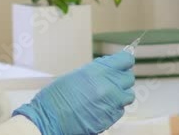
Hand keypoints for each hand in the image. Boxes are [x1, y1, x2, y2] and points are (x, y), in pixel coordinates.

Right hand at [13, 51, 135, 134]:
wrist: (50, 118)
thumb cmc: (57, 96)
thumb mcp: (77, 75)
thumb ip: (97, 71)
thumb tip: (109, 67)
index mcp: (99, 71)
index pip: (125, 60)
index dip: (125, 61)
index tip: (123, 62)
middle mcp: (109, 86)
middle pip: (129, 78)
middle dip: (121, 78)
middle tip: (112, 80)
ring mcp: (111, 103)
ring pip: (128, 95)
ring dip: (121, 94)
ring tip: (108, 95)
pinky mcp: (110, 118)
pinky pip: (120, 109)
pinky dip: (115, 107)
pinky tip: (102, 107)